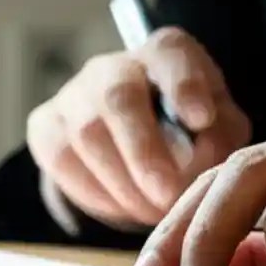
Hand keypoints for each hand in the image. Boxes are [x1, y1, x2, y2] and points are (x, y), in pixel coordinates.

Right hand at [27, 28, 250, 226]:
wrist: (135, 143)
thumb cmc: (188, 132)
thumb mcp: (221, 130)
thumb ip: (221, 138)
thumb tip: (200, 158)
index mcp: (164, 54)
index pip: (170, 55)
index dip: (185, 85)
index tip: (202, 119)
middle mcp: (114, 65)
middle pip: (118, 97)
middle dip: (143, 150)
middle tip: (166, 193)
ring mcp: (73, 93)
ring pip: (87, 134)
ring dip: (122, 183)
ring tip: (152, 212)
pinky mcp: (45, 125)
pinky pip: (61, 159)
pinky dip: (94, 191)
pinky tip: (122, 206)